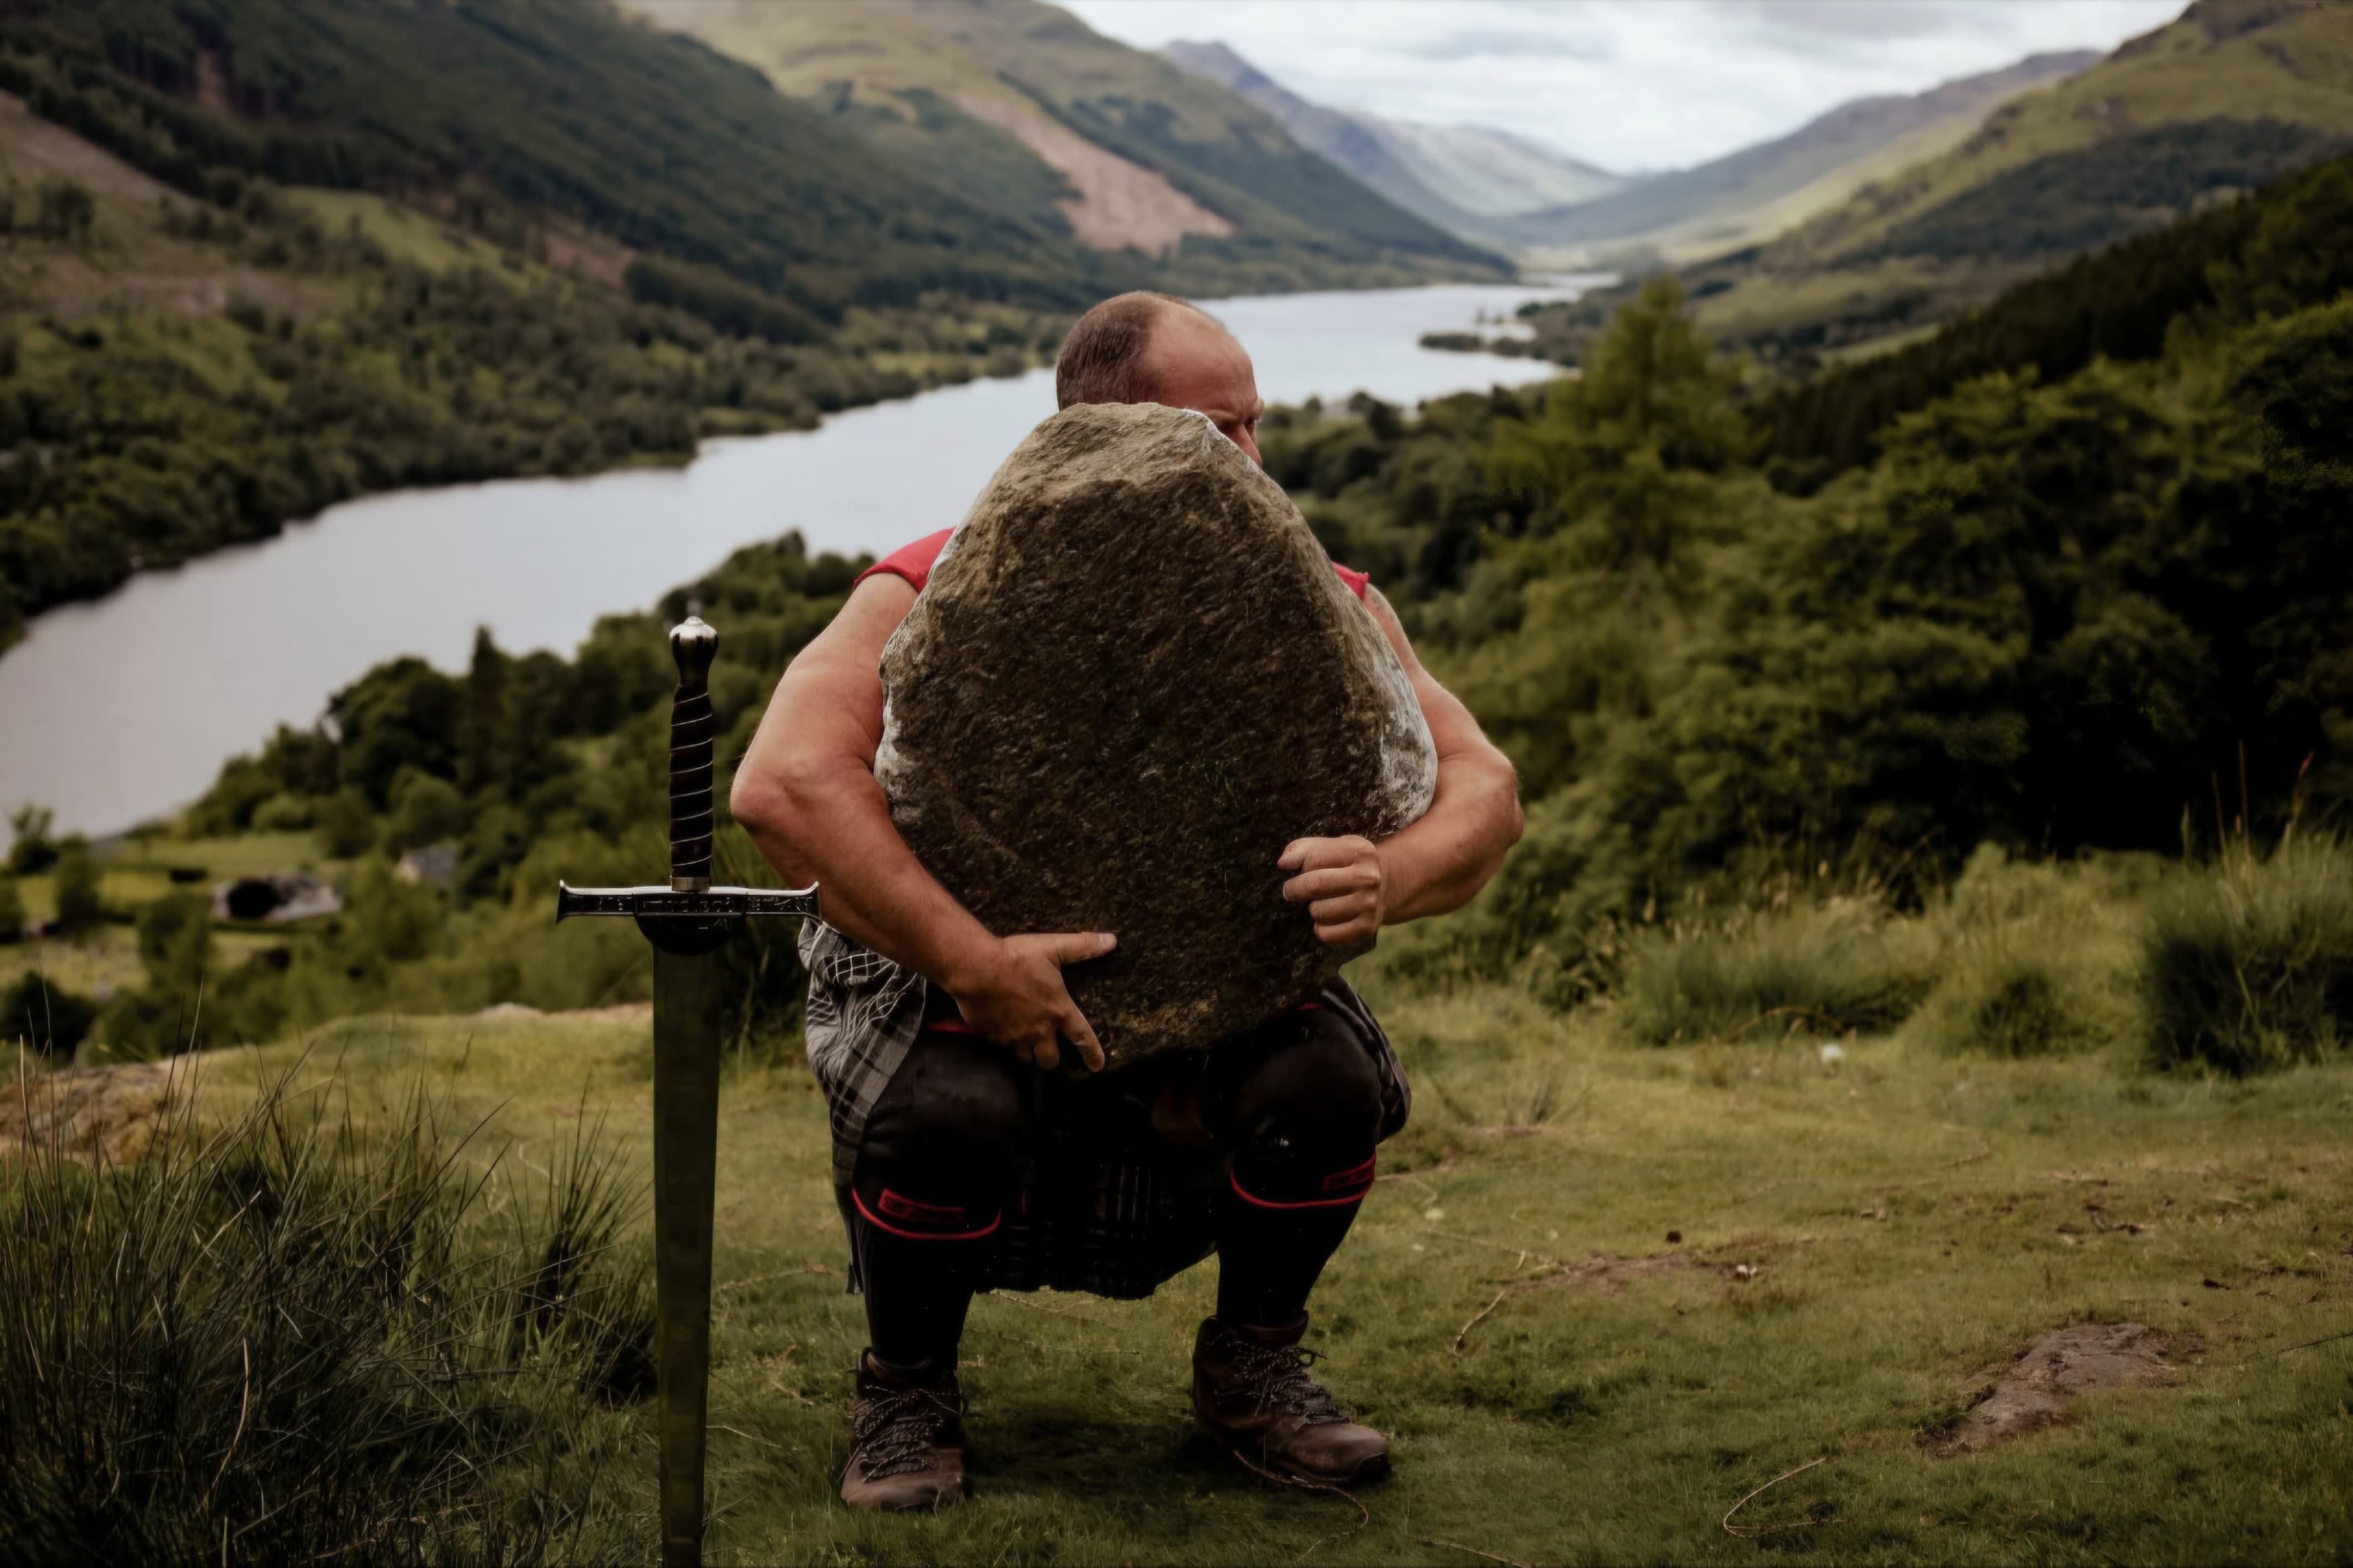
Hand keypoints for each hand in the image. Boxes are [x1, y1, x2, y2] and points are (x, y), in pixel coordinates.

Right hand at [944, 931, 1115, 1071]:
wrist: (977, 968)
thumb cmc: (1017, 958)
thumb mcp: (1053, 947)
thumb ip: (1082, 946)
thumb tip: (1111, 940)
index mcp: (1058, 1010)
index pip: (1082, 1037)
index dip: (1092, 1053)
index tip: (1097, 1066)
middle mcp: (1039, 1029)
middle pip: (1049, 1059)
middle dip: (1051, 1057)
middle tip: (1048, 1047)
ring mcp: (1014, 1036)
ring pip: (1025, 1058)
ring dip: (1028, 1052)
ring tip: (1026, 1042)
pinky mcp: (993, 1036)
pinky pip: (1003, 1047)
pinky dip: (1005, 1042)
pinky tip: (1002, 1031)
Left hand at [1279, 835, 1386, 944]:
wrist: (1383, 887)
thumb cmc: (1346, 865)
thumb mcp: (1329, 847)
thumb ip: (1302, 849)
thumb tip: (1283, 864)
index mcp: (1360, 851)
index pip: (1314, 859)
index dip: (1300, 867)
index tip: (1298, 871)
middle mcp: (1369, 878)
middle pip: (1316, 885)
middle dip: (1296, 890)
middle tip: (1292, 891)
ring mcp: (1369, 904)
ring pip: (1318, 912)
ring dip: (1312, 909)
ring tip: (1320, 902)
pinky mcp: (1366, 928)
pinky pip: (1326, 934)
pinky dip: (1320, 929)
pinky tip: (1327, 919)